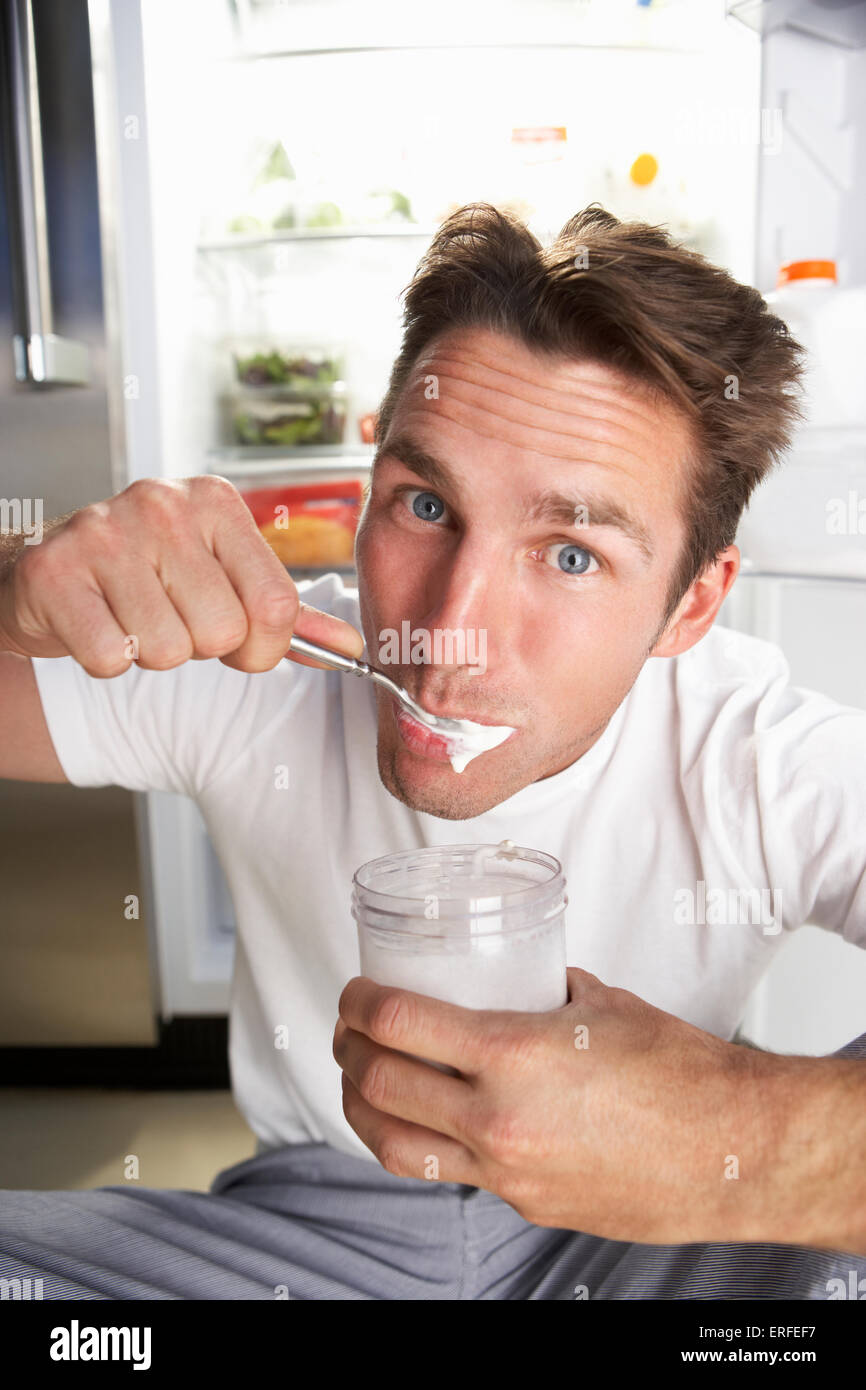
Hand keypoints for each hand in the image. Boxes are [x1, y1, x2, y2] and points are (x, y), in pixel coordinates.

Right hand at [0, 475, 363, 673]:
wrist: (47, 573)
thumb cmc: (144, 578)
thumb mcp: (221, 579)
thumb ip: (286, 616)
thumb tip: (351, 648)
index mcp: (217, 503)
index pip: (276, 605)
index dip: (261, 647)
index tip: (237, 641)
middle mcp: (163, 504)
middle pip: (222, 632)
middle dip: (199, 648)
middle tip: (168, 618)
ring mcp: (105, 532)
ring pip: (167, 650)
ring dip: (150, 653)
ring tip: (131, 615)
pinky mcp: (55, 572)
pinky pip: (112, 657)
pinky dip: (106, 659)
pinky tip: (96, 622)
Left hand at [334, 967, 762, 1242]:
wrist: (733, 1151)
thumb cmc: (681, 1074)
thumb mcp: (601, 1004)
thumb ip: (545, 990)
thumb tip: (517, 977)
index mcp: (513, 1055)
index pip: (398, 1024)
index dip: (359, 1002)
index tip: (355, 992)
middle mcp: (498, 1120)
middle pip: (379, 1086)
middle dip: (347, 1052)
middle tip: (348, 1030)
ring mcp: (508, 1171)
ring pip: (397, 1148)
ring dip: (361, 1110)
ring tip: (361, 1082)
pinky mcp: (524, 1203)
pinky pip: (450, 1174)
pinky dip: (421, 1143)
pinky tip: (425, 1122)